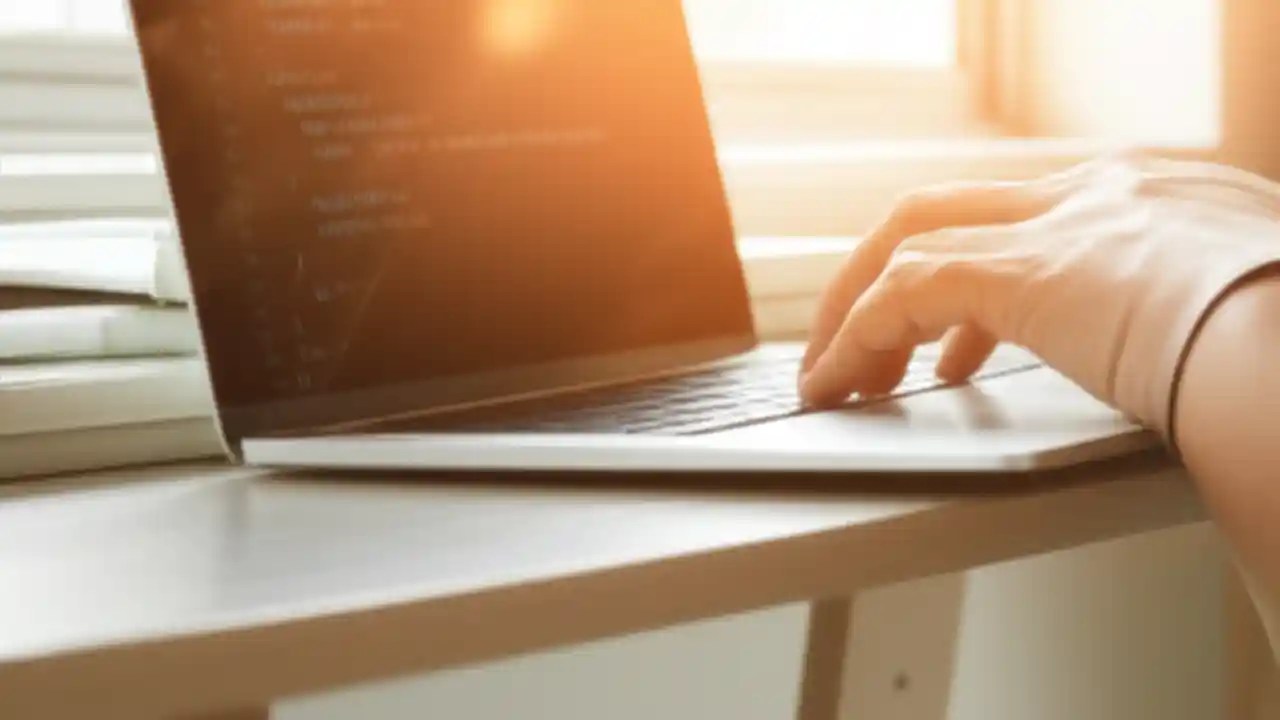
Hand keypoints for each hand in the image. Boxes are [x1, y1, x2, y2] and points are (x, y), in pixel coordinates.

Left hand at [799, 154, 1279, 437]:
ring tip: (837, 378)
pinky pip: (900, 294)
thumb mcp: (1248, 318)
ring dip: (857, 313)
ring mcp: (1061, 223)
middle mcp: (1099, 194)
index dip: (971, 278)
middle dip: (890, 279)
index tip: (950, 346)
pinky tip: (836, 384)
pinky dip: (854, 338)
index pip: (1027, 217)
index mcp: (1157, 201)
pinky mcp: (1022, 270)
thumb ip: (1197, 323)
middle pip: (949, 211)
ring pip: (909, 241)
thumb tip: (1183, 372)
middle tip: (868, 352)